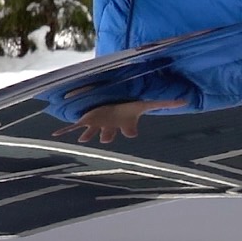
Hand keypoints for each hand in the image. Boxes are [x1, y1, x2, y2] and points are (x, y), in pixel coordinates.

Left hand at [57, 100, 180, 143]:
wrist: (113, 101)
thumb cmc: (128, 106)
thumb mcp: (145, 103)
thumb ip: (164, 103)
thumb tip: (185, 100)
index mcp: (124, 124)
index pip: (129, 130)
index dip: (129, 130)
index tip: (131, 132)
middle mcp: (109, 127)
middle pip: (108, 135)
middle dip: (106, 136)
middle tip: (104, 138)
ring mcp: (96, 124)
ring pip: (91, 132)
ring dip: (87, 136)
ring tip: (82, 139)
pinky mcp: (85, 120)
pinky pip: (74, 127)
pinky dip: (65, 131)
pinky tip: (55, 136)